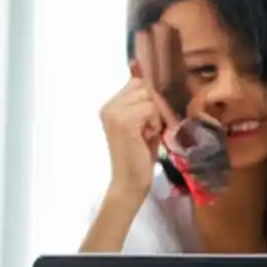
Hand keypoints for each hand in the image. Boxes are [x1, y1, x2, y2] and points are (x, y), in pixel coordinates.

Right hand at [100, 77, 165, 198]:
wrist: (129, 183)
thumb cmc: (139, 157)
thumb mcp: (143, 125)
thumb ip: (146, 107)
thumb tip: (158, 89)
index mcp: (110, 106)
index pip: (136, 83)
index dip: (150, 98)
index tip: (151, 119)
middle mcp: (108, 106)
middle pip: (143, 87)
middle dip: (154, 105)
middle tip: (151, 128)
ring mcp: (114, 113)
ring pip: (148, 97)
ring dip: (155, 115)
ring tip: (149, 133)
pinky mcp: (124, 122)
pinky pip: (150, 109)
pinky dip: (155, 122)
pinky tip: (149, 136)